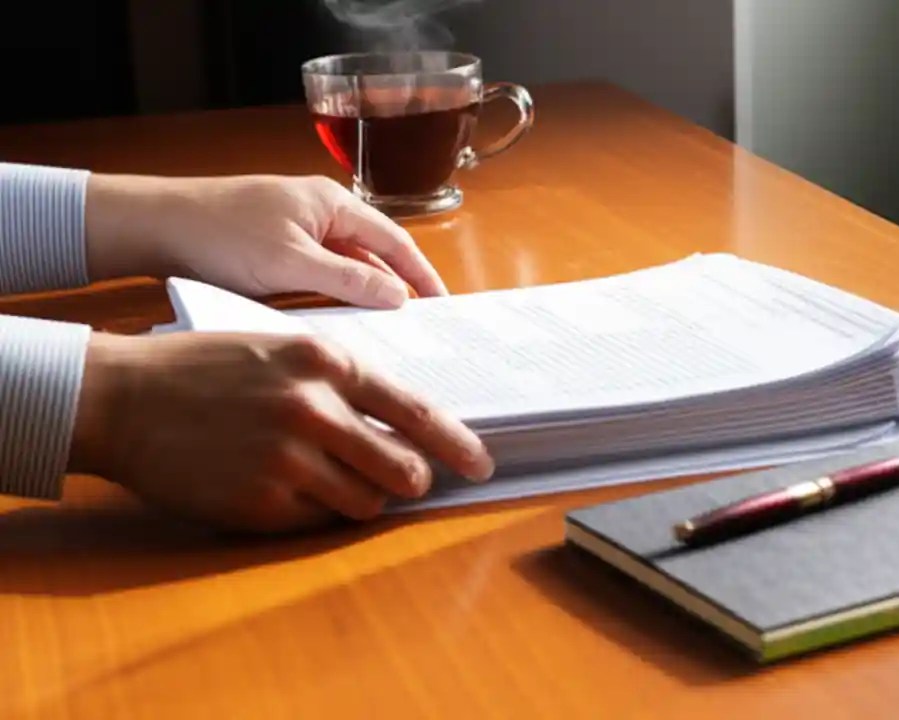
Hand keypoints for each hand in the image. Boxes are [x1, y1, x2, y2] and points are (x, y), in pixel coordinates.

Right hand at [70, 332, 493, 532]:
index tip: (479, 463)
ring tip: (333, 481)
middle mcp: (314, 410)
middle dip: (411, 479)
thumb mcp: (282, 350)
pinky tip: (287, 490)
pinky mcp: (260, 502)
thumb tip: (401, 421)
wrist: (124, 397)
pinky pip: (318, 522)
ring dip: (364, 499)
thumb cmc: (205, 368)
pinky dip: (317, 512)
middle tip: (408, 481)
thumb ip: (343, 382)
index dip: (456, 444)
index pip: (415, 411)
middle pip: (402, 467)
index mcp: (326, 364)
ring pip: (366, 501)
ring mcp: (287, 459)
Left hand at [85, 173, 445, 307]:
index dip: (422, 273)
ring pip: (346, 267)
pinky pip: (319, 275)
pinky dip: (335, 297)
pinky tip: (340, 323)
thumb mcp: (291, 263)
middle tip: (423, 325)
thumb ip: (350, 280)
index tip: (444, 304)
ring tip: (389, 331)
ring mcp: (297, 229)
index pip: (395, 240)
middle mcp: (321, 211)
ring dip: (366, 295)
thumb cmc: (221, 234)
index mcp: (333, 203)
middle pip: (374, 253)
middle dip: (399, 287)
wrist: (153, 226)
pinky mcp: (275, 248)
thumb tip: (400, 297)